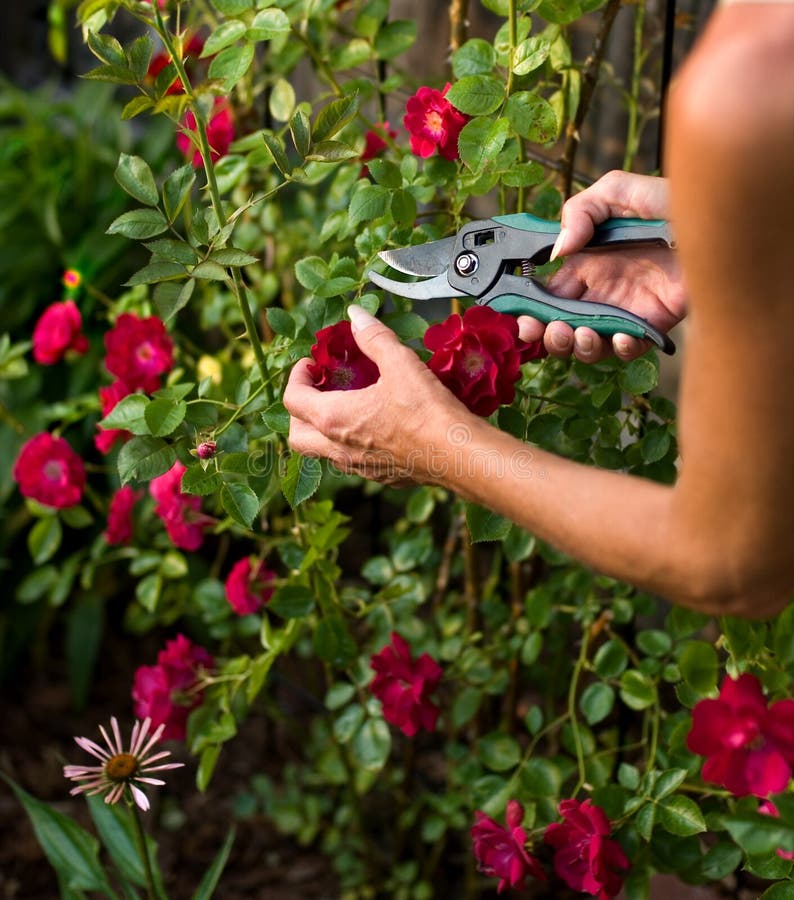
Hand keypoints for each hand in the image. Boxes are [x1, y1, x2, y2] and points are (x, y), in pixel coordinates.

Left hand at [284, 306, 470, 483]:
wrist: (458, 454)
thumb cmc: (426, 410)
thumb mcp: (399, 363)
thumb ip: (373, 337)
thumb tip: (355, 316)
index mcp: (334, 418)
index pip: (293, 399)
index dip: (297, 377)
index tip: (312, 364)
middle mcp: (338, 448)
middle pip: (297, 436)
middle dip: (300, 411)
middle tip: (320, 389)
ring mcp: (358, 468)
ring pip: (324, 452)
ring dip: (325, 430)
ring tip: (347, 406)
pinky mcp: (380, 477)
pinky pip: (352, 463)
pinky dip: (352, 444)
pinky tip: (375, 427)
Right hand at [518, 171, 687, 361]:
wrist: (726, 226)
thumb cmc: (674, 202)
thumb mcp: (621, 191)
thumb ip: (581, 211)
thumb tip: (557, 251)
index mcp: (586, 262)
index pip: (547, 293)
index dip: (530, 308)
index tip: (521, 316)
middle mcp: (601, 291)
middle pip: (561, 326)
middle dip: (548, 336)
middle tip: (549, 332)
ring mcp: (625, 311)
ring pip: (589, 344)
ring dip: (579, 347)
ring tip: (583, 335)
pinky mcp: (652, 326)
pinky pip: (628, 348)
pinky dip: (619, 349)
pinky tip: (622, 335)